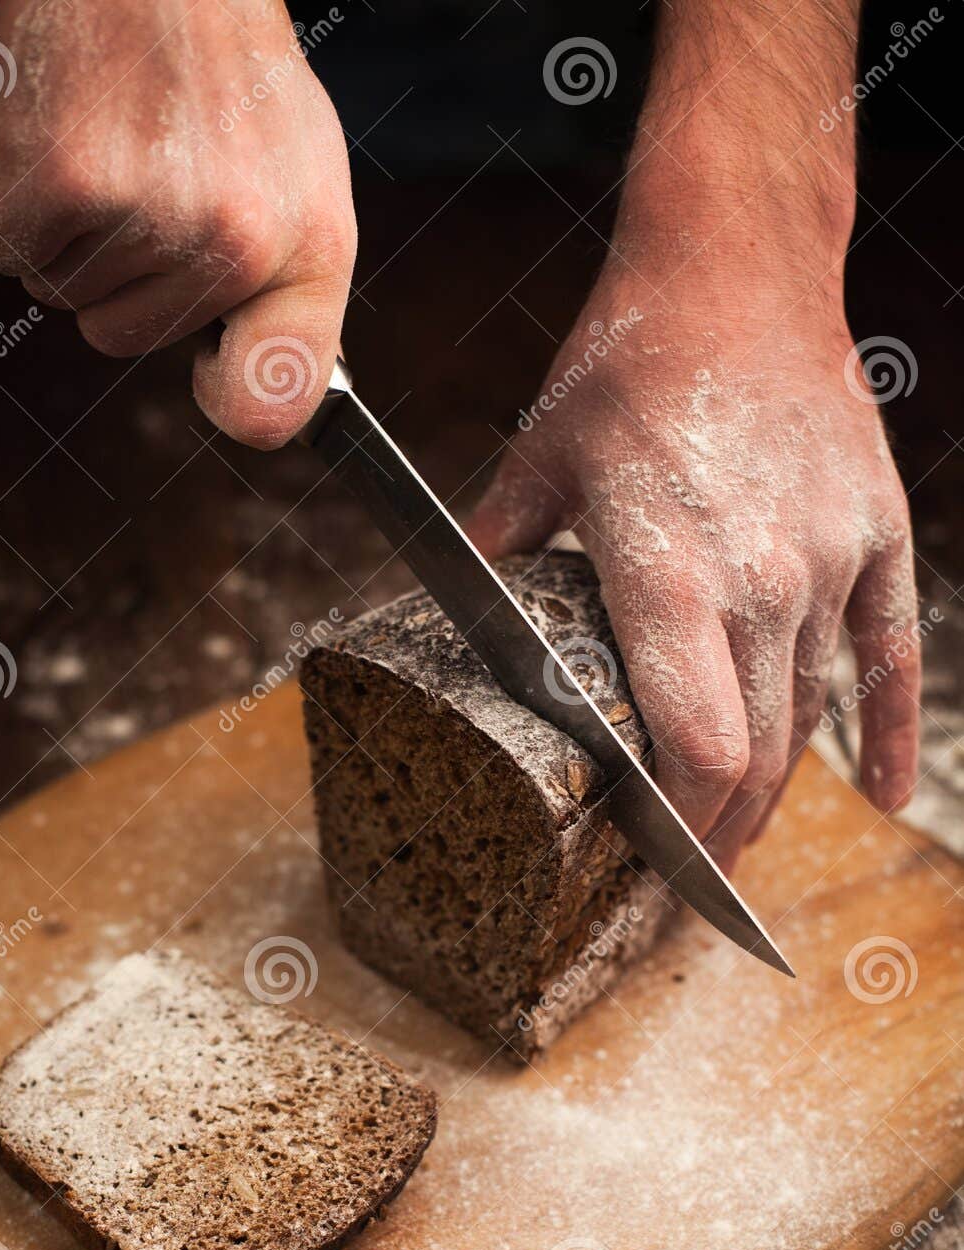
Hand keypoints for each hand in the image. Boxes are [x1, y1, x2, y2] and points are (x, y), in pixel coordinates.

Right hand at [0, 0, 355, 445]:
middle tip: (146, 186)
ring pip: (64, 297)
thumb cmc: (231, 74)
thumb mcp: (304, 185)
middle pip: (125, 341)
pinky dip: (16, 208)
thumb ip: (287, 292)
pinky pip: (8, 254)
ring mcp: (152, 218)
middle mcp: (237, 247)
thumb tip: (264, 385)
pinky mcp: (68, 184)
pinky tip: (61, 144)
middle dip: (118, 277)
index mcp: (310, 253)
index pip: (274, 403)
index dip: (230, 402)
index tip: (211, 379)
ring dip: (68, 235)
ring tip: (113, 149)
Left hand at [471, 7, 918, 869]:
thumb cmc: (630, 362)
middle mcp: (763, 584)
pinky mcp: (873, 536)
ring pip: (809, 717)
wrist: (736, 268)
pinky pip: (888, 655)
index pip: (693, 751)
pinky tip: (881, 794)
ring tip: (739, 850)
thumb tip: (452, 616)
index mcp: (671, 577)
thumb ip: (503, 559)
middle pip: (754, 757)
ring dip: (776, 794)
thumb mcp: (541, 462)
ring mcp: (829, 562)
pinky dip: (884, 733)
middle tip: (685, 888)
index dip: (677, 828)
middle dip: (719, 837)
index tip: (645, 867)